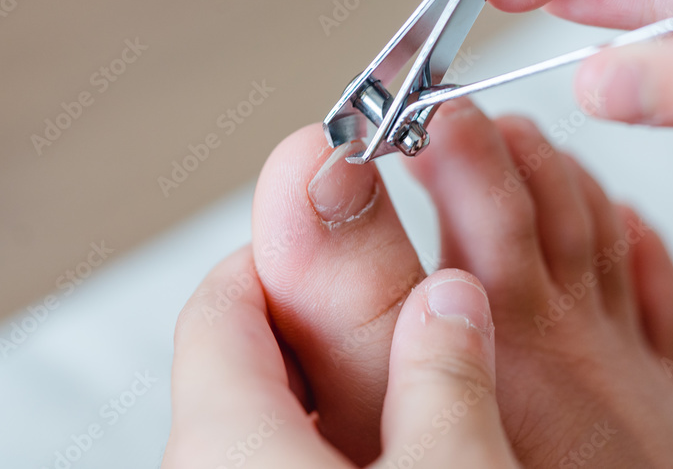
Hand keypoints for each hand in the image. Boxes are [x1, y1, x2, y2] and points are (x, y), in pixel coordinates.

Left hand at [162, 247, 520, 467]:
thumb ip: (444, 380)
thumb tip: (450, 304)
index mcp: (225, 439)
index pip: (223, 301)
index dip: (284, 248)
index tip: (338, 226)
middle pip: (239, 357)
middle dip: (317, 323)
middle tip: (389, 310)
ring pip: (260, 420)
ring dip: (328, 391)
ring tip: (402, 388)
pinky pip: (273, 459)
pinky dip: (324, 443)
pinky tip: (390, 452)